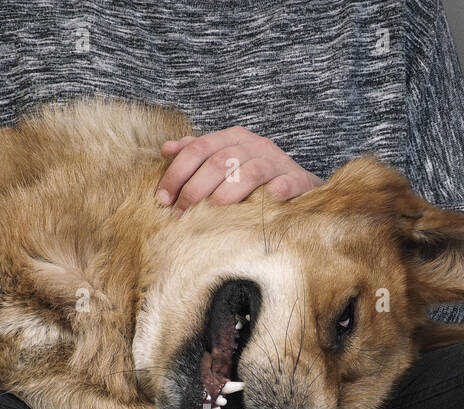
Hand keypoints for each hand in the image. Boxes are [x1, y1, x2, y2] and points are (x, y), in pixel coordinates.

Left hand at [156, 126, 322, 212]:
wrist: (300, 186)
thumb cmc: (256, 178)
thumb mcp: (227, 160)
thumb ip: (198, 153)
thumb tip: (166, 149)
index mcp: (234, 137)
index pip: (198, 148)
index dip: (176, 173)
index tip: (162, 198)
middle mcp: (255, 145)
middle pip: (219, 162)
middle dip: (194, 189)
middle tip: (180, 214)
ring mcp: (277, 162)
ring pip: (247, 173)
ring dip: (223, 197)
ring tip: (207, 216)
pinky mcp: (297, 180)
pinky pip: (282, 186)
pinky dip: (266, 197)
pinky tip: (251, 212)